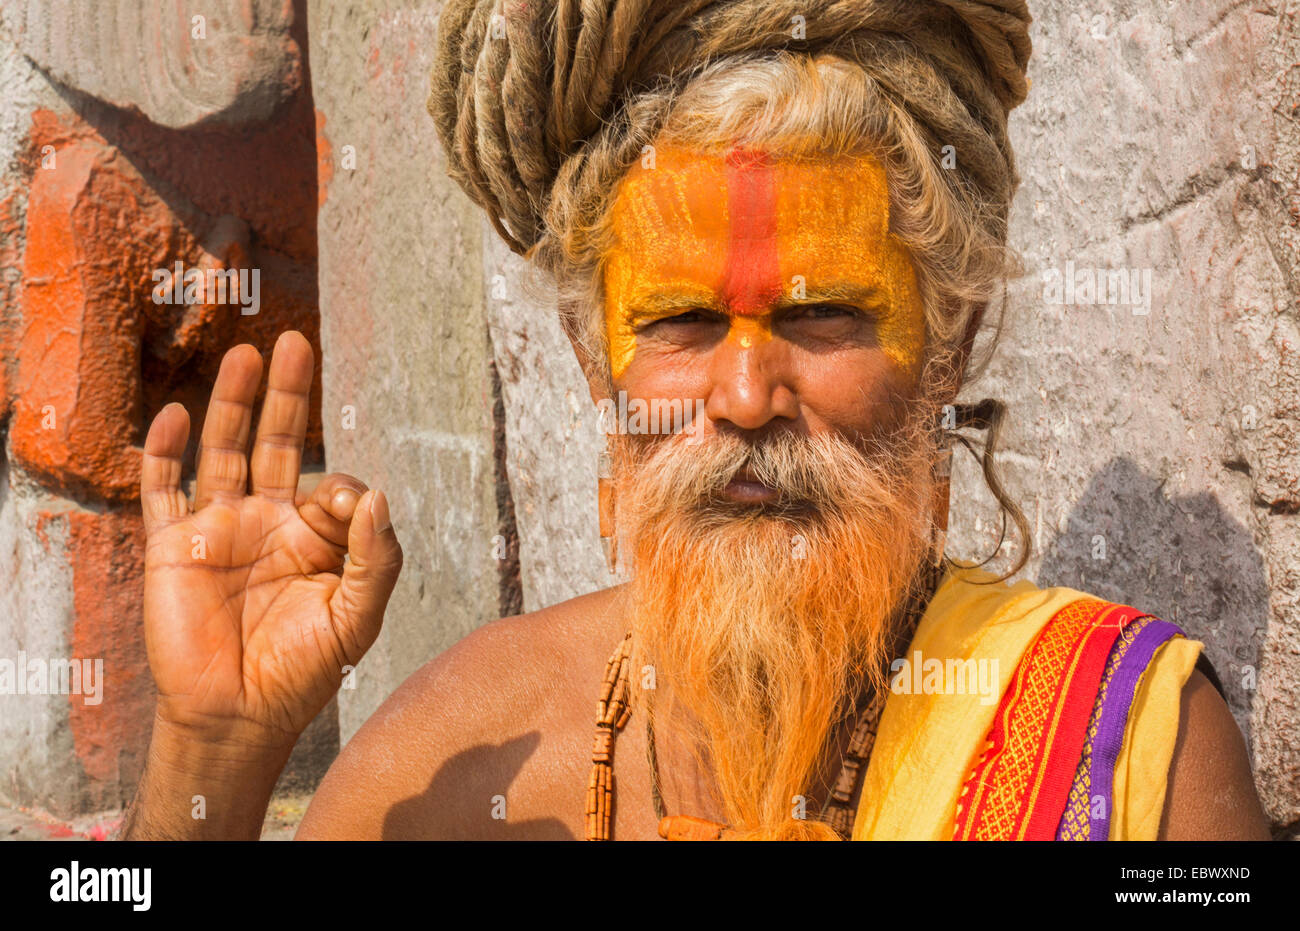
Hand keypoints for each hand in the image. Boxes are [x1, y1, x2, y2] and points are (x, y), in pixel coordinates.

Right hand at [139, 331, 402, 747]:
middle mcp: (268, 521)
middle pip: (277, 442)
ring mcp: (219, 529)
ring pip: (224, 451)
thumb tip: (374, 495)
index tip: (340, 511)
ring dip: (232, 404)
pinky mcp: (172, 546)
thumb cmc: (304, 671)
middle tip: (296, 343)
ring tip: (247, 355)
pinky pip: (163, 490)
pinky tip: (177, 415)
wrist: (239, 716)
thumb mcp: (358, 618)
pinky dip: (165, 453)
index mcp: (315, 536)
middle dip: (287, 395)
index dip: (343, 488)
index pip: (333, 483)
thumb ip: (376, 558)